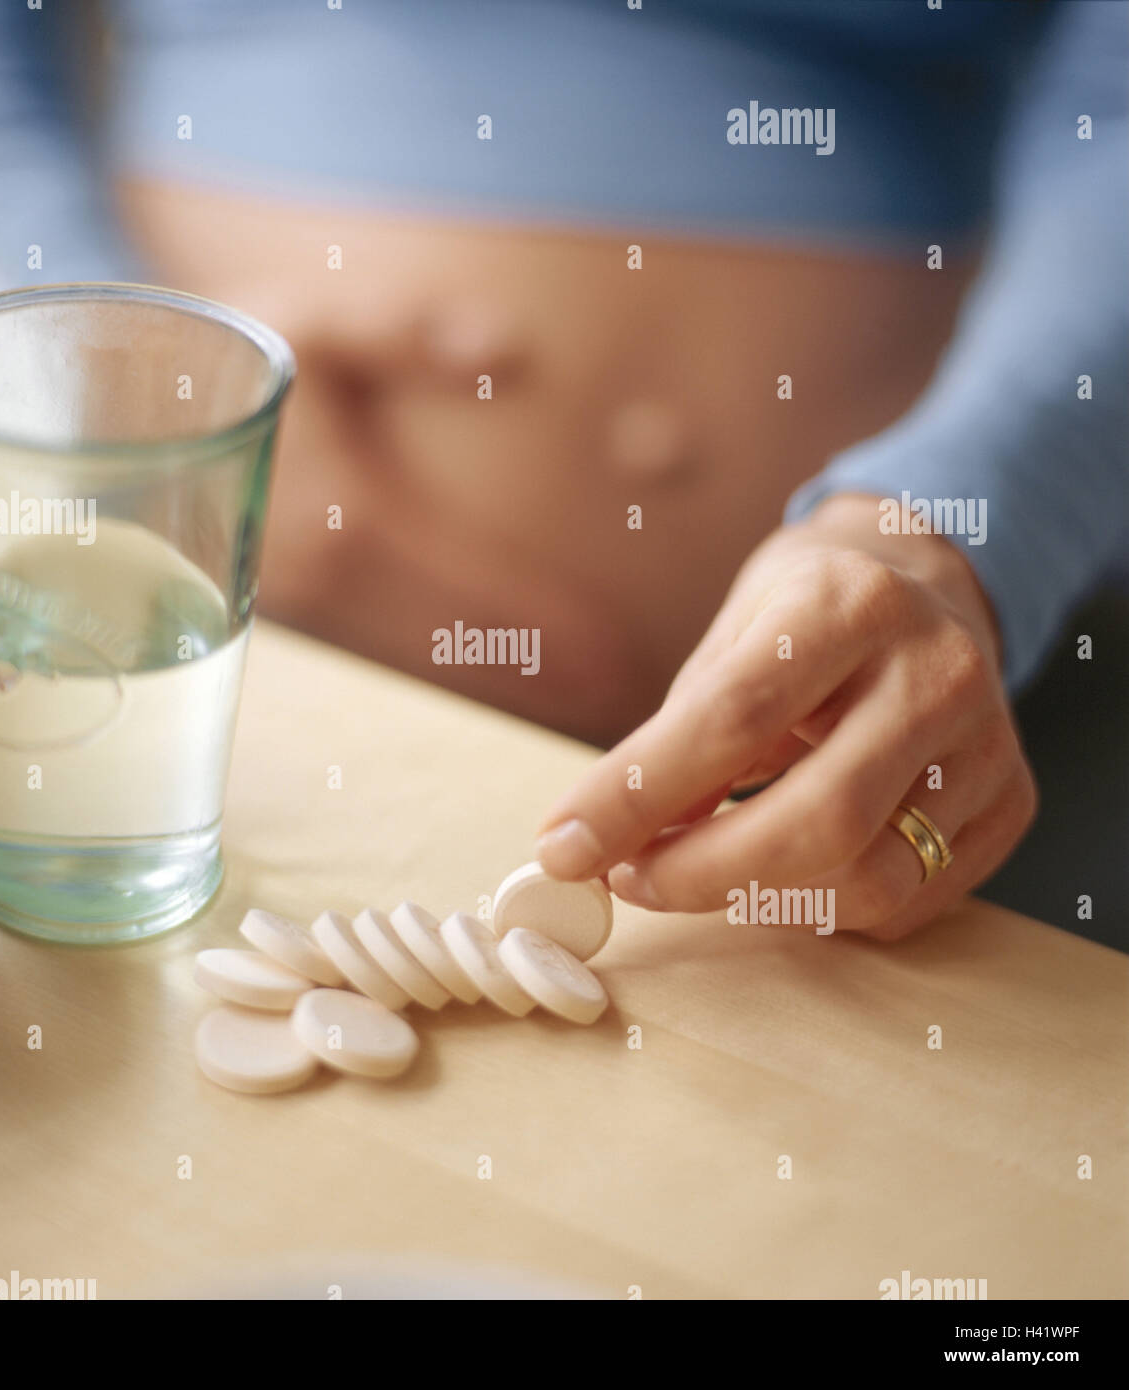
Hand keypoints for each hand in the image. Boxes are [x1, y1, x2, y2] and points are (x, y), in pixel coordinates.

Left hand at [535, 494, 1037, 938]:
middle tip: (629, 881)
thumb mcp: (730, 642)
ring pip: (870, 877)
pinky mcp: (1011, 801)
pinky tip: (780, 869)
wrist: (930, 582)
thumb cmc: (808, 612)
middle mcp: (936, 670)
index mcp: (851, 605)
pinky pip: (907, 900)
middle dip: (699, 874)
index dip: (635, 796)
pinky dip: (821, 905)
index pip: (732, 718)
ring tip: (696, 870)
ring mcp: (989, 742)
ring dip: (757, 900)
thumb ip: (674, 741)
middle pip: (819, 819)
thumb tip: (603, 846)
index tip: (564, 848)